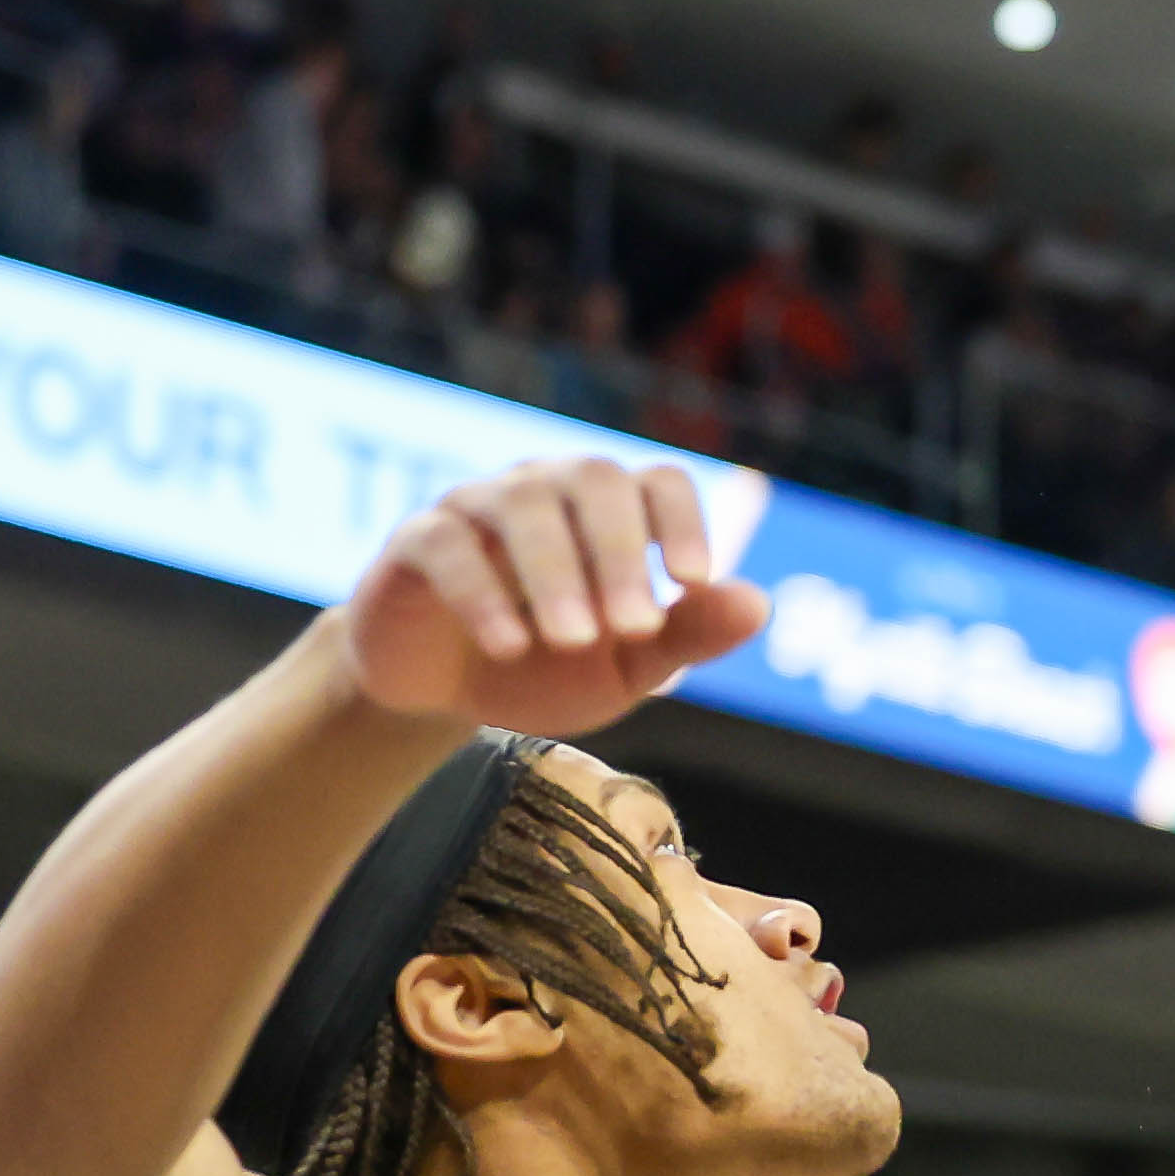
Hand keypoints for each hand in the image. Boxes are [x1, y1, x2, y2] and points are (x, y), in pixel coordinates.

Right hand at [338, 459, 767, 734]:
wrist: (447, 696)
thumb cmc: (552, 667)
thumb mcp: (629, 665)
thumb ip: (689, 636)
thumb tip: (758, 606)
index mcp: (610, 510)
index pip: (658, 480)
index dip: (682, 520)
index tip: (693, 580)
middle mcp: (547, 488)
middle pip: (593, 480)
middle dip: (620, 552)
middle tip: (634, 627)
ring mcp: (478, 507)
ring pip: (522, 505)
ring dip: (556, 572)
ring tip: (574, 640)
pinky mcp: (416, 541)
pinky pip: (446, 543)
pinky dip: (480, 592)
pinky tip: (509, 644)